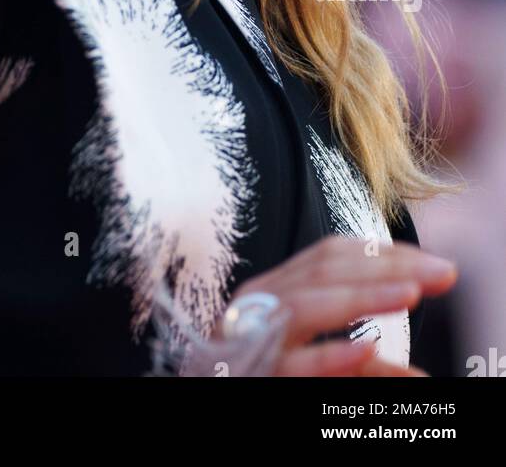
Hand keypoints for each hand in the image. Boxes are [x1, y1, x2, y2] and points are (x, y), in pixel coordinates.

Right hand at [227, 235, 456, 376]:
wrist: (200, 389)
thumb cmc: (258, 373)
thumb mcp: (314, 366)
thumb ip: (363, 368)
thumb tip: (420, 377)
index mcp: (275, 289)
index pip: (332, 255)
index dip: (383, 254)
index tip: (434, 264)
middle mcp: (260, 301)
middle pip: (325, 271)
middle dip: (388, 268)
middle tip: (443, 272)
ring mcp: (250, 332)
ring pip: (307, 306)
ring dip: (362, 297)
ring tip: (410, 295)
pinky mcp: (249, 371)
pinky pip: (290, 362)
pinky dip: (327, 355)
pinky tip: (364, 349)